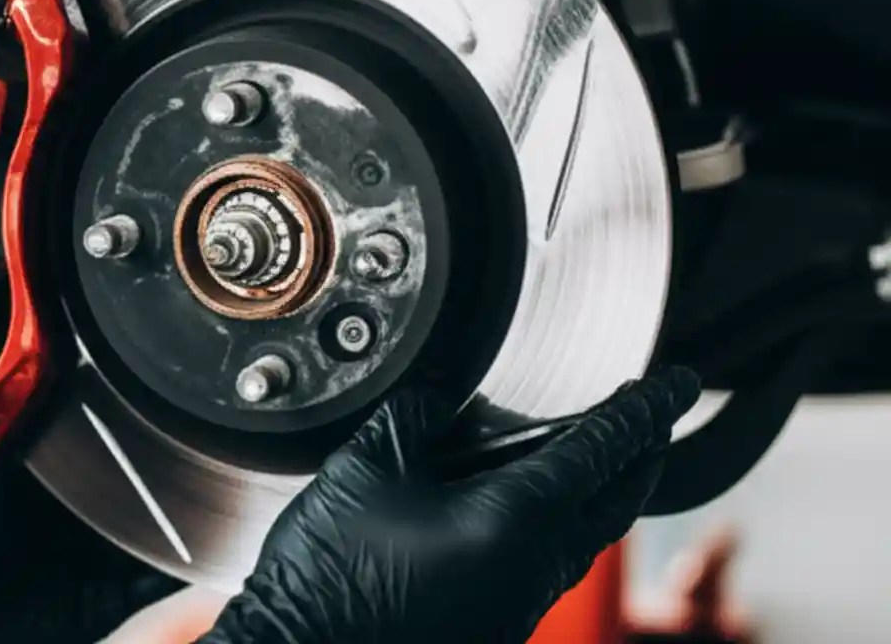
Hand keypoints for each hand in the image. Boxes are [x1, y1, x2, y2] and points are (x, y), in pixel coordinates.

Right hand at [198, 367, 701, 643]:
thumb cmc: (332, 575)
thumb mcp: (366, 469)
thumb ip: (415, 418)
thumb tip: (443, 401)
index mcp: (515, 520)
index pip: (601, 449)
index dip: (641, 409)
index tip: (672, 383)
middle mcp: (534, 567)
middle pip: (618, 501)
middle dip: (641, 453)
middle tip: (648, 417)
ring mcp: (519, 603)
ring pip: (588, 537)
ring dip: (601, 490)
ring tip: (590, 454)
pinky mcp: (497, 623)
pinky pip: (553, 562)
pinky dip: (562, 521)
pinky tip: (524, 505)